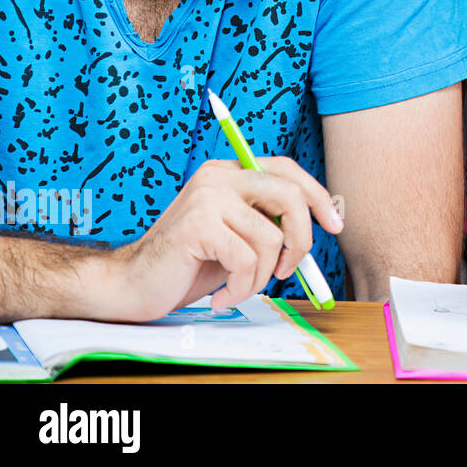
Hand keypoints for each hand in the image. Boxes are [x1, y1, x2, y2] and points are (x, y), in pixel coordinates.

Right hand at [98, 157, 342, 321]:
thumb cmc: (188, 264)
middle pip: (289, 197)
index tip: (335, 226)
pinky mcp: (198, 225)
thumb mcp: (238, 234)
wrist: (131, 284)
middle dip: (301, 240)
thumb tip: (322, 221)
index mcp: (229, 172)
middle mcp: (218, 177)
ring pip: (271, 237)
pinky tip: (221, 295)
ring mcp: (207, 198)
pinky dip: (241, 287)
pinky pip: (247, 260)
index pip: (288, 171)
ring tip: (239, 286)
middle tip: (288, 270)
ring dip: (261, 275)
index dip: (317, 197)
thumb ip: (270, 219)